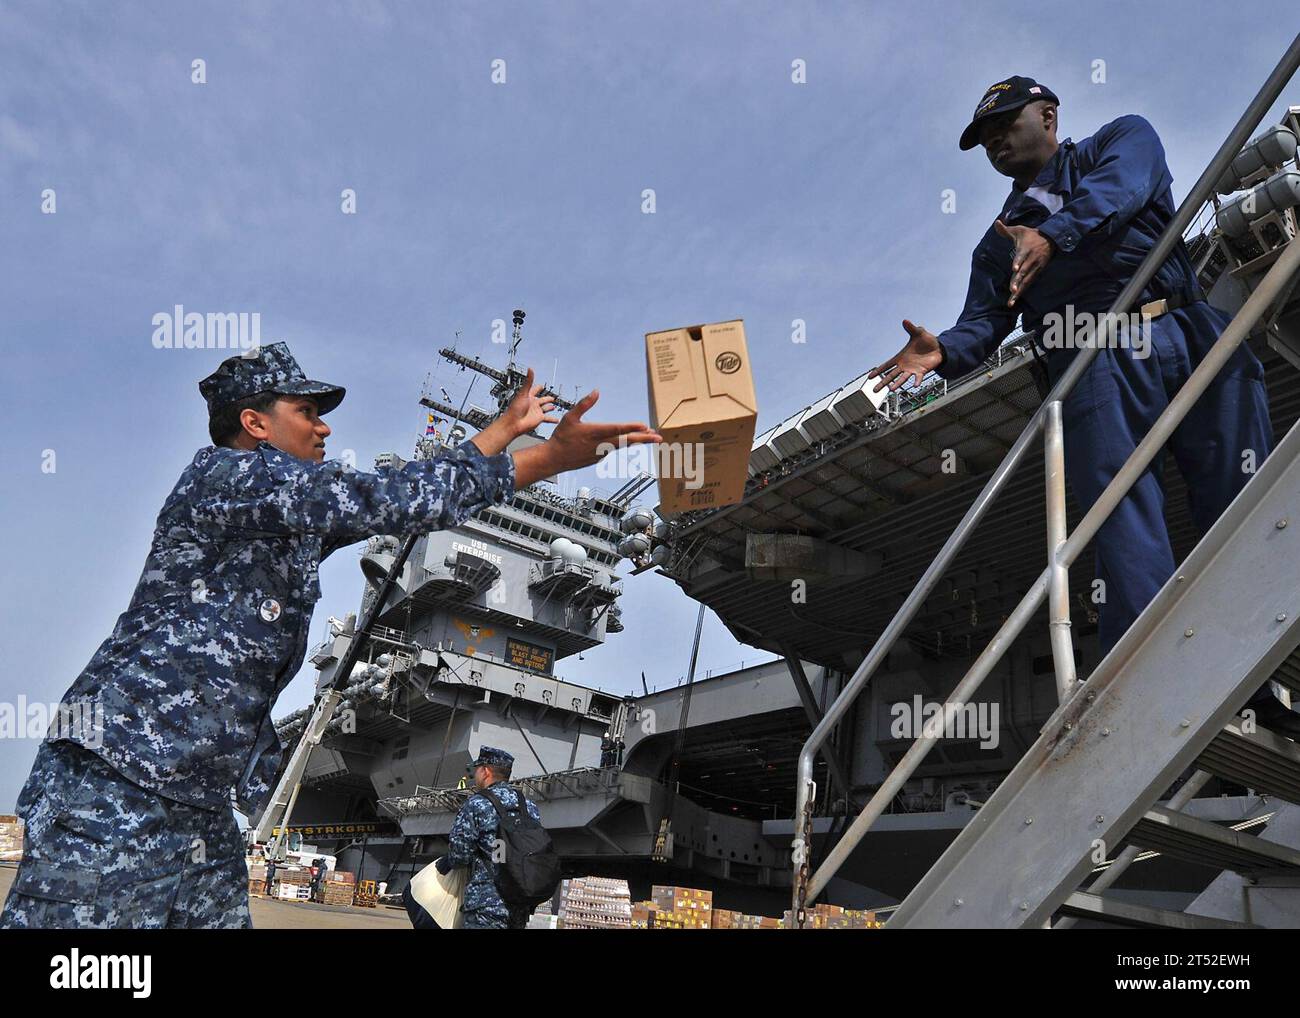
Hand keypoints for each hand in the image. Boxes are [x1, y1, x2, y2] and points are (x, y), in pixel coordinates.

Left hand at [504, 367, 559, 437]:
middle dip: (547, 398)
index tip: (541, 386)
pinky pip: (548, 418)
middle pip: (542, 400)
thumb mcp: (523, 393)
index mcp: (528, 396)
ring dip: (549, 407)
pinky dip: (553, 419)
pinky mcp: (539, 419)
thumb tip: (530, 369)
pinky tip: (557, 420)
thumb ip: (528, 381)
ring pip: (545, 408)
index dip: (538, 388)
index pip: (534, 390)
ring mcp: (536, 411)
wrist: (513, 423)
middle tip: (552, 397)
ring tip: (554, 406)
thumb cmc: (515, 408)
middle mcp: (533, 404)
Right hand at [512, 389, 660, 487]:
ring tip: (652, 436)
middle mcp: (601, 444)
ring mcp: (602, 453)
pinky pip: (617, 449)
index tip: (645, 426)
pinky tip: (635, 441)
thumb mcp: (570, 417)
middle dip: (644, 439)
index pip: (617, 430)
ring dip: (639, 441)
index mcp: (594, 433)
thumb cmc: (562, 436)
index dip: (632, 428)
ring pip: (624, 446)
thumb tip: (596, 391)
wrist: (555, 459)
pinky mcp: (600, 457)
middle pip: (626, 441)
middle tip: (658, 437)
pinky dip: (628, 445)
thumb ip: (584, 404)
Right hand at [868, 319, 943, 392]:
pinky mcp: (921, 372)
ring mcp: (912, 370)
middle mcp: (904, 366)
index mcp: (900, 357)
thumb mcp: (918, 333)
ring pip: (902, 379)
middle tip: (874, 390)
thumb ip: (911, 328)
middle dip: (882, 383)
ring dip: (897, 384)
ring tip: (891, 389)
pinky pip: (918, 378)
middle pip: (890, 376)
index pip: (886, 365)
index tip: (870, 377)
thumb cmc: (927, 341)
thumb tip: (905, 321)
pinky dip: (916, 382)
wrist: (939, 348)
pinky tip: (914, 385)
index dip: (878, 371)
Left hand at [994, 219, 1052, 305]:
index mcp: (1026, 249)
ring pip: (1026, 280)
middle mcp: (1031, 259)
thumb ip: (1006, 230)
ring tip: (1012, 301)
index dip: (1018, 262)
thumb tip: (996, 222)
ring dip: (1019, 290)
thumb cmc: (1031, 235)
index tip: (1014, 269)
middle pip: (1024, 271)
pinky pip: (1029, 283)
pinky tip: (1015, 299)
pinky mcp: (1037, 272)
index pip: (1021, 256)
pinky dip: (1023, 291)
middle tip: (1012, 290)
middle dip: (1018, 281)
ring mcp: (1035, 267)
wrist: (1051, 238)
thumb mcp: (1019, 230)